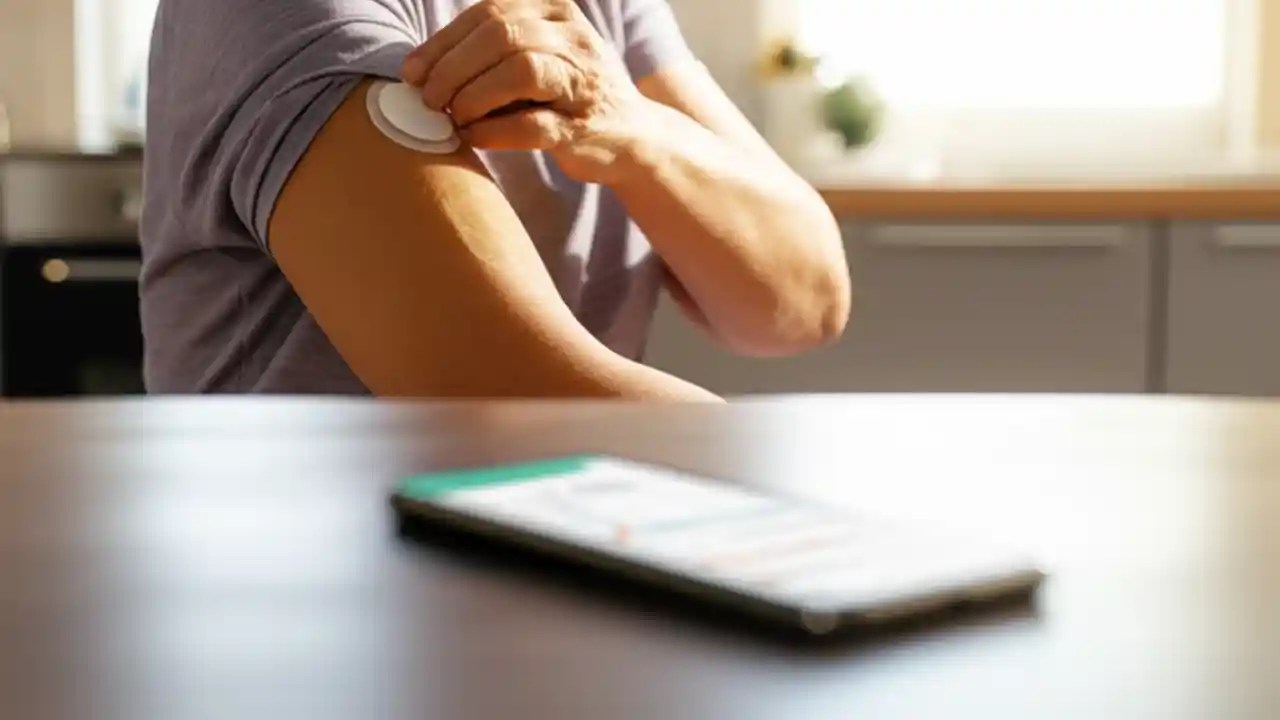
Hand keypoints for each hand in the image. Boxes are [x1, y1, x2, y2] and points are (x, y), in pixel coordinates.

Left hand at [401, 0, 652, 182]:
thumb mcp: (536, 51)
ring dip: (474, 95)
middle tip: (429, 97)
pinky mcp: (584, 128)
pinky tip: (473, 137)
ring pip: (521, 70)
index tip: (413, 71)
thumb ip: (491, 47)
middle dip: (453, 68)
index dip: (443, 42)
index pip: (489, 11)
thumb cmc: (567, 93)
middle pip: (502, 35)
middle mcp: (574, 38)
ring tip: (453, 115)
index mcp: (556, 10)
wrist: (632, 135)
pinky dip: (495, 131)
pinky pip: (533, 124)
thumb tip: (420, 67)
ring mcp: (584, 82)